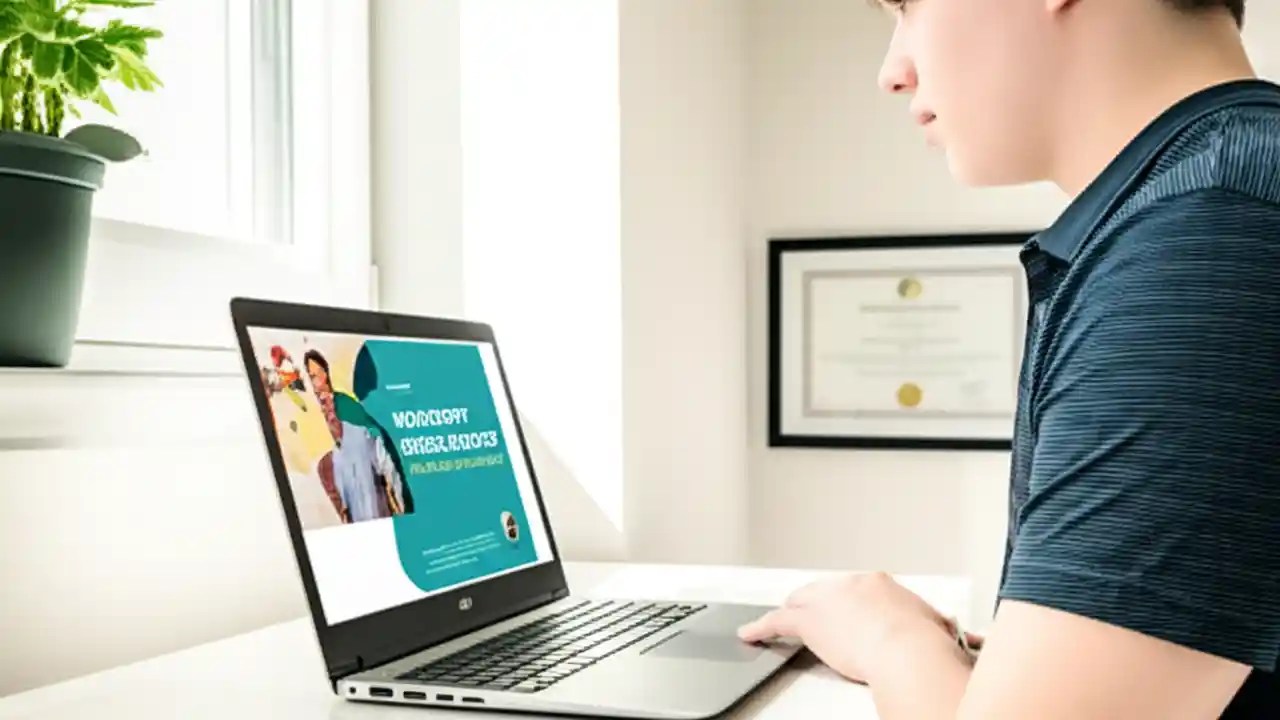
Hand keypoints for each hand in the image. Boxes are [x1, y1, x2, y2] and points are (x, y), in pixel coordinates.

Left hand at [738, 572, 962, 683]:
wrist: (905, 648)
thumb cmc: (922, 642)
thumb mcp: (932, 625)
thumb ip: (930, 623)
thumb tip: (949, 629)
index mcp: (877, 583)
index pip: (853, 589)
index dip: (847, 604)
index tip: (850, 616)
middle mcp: (848, 583)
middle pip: (822, 591)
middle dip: (818, 605)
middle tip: (816, 621)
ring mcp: (825, 599)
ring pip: (798, 602)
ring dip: (791, 612)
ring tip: (781, 622)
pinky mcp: (807, 620)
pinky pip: (776, 620)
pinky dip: (761, 626)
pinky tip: (750, 632)